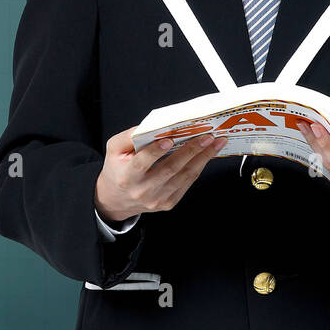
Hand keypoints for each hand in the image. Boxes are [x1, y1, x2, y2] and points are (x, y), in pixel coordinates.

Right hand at [94, 127, 221, 223]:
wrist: (117, 199)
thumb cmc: (118, 168)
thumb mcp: (114, 150)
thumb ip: (128, 137)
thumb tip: (153, 126)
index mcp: (126, 176)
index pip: (141, 163)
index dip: (155, 152)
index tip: (169, 139)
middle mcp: (142, 190)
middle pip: (170, 169)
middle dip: (191, 150)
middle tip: (207, 136)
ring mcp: (157, 199)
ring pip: (184, 176)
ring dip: (202, 158)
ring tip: (215, 143)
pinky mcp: (168, 203)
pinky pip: (187, 183)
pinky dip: (199, 167)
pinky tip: (208, 154)